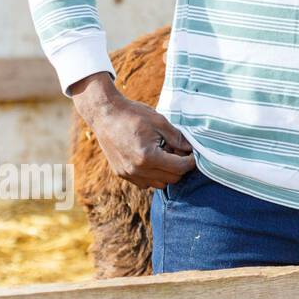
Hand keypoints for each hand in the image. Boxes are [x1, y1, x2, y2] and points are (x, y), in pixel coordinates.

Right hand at [72, 72, 195, 188]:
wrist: (105, 114)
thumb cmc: (133, 115)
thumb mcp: (160, 122)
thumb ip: (177, 138)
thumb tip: (191, 149)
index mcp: (148, 157)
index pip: (179, 168)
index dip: (191, 161)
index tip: (193, 153)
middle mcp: (137, 170)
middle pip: (171, 179)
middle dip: (180, 167)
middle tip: (178, 151)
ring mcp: (128, 174)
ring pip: (158, 184)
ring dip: (167, 173)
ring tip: (164, 154)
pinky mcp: (121, 173)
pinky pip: (145, 183)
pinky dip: (153, 175)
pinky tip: (152, 159)